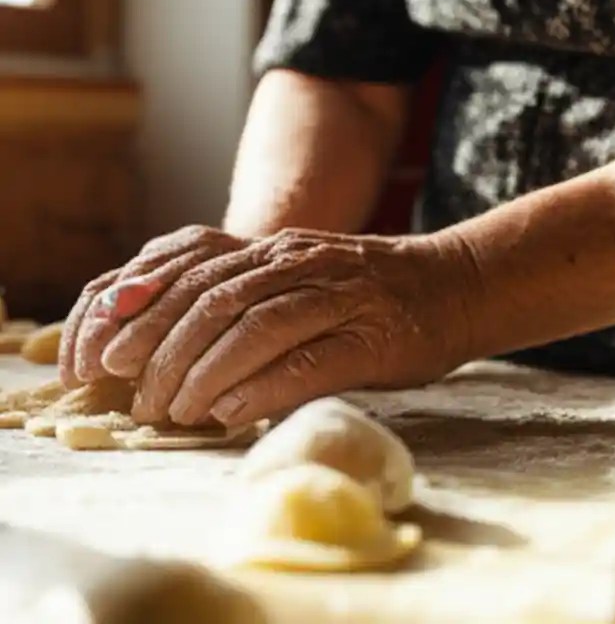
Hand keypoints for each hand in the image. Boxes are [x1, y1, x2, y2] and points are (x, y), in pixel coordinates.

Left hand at [59, 225, 472, 425]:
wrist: (460, 285)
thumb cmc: (376, 295)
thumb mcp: (305, 280)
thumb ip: (250, 300)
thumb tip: (173, 348)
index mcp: (278, 251)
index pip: (192, 274)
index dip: (141, 314)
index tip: (103, 357)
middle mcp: (302, 263)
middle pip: (214, 300)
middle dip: (163, 351)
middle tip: (136, 398)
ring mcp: (340, 297)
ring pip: (255, 326)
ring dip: (205, 373)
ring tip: (175, 412)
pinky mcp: (374, 338)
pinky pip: (309, 361)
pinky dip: (263, 388)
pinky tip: (231, 414)